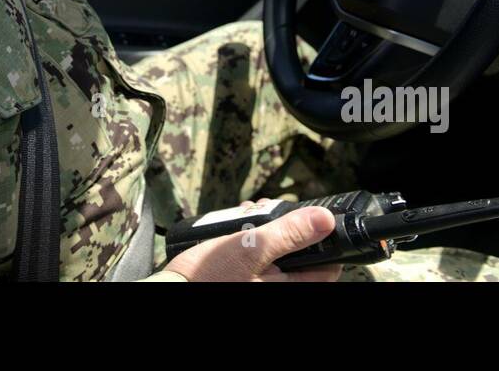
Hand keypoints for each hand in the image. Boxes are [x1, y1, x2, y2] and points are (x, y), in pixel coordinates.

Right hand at [159, 206, 342, 281]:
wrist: (173, 290)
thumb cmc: (209, 276)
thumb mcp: (252, 247)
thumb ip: (290, 233)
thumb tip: (325, 220)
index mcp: (285, 287)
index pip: (326, 268)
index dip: (324, 239)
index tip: (315, 220)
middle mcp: (275, 287)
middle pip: (300, 255)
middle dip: (287, 226)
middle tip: (271, 209)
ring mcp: (258, 283)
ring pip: (277, 251)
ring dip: (267, 227)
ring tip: (249, 211)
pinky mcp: (242, 278)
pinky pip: (257, 257)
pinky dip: (251, 237)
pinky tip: (238, 223)